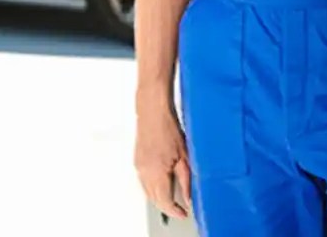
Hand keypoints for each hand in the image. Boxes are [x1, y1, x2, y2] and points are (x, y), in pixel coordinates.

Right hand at [134, 102, 192, 218]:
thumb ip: (186, 179)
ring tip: (173, 201)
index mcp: (156, 172)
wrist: (153, 113)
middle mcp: (144, 173)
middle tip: (180, 209)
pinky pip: (143, 182)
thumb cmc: (169, 128)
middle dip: (167, 207)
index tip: (183, 213)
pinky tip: (161, 186)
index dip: (174, 210)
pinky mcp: (137, 161)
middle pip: (154, 199)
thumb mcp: (184, 156)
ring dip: (159, 199)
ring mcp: (139, 167)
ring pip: (147, 192)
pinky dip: (152, 189)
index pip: (164, 201)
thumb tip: (189, 196)